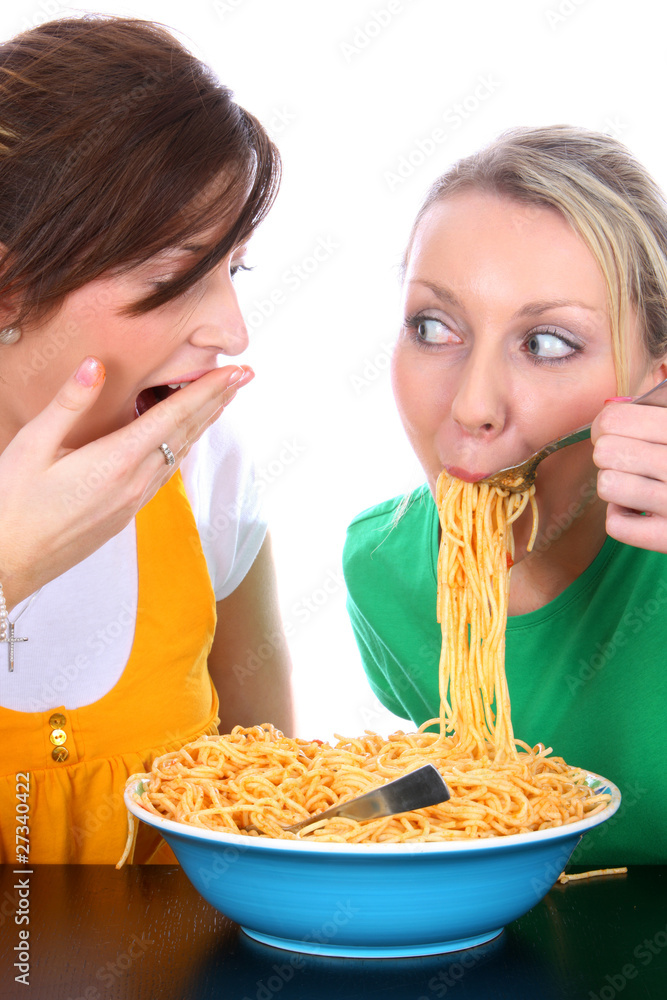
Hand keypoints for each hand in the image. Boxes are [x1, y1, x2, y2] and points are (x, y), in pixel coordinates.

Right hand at [0, 356, 252, 608]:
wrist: (8, 565)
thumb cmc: (12, 505)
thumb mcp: (32, 446)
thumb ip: (68, 404)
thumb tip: (96, 365)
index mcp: (116, 462)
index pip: (175, 416)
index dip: (208, 390)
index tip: (237, 371)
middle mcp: (135, 483)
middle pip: (187, 434)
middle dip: (217, 401)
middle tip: (244, 376)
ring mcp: (133, 502)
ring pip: (179, 455)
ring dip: (202, 425)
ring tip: (221, 400)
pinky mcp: (125, 515)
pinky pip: (164, 473)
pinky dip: (181, 447)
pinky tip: (182, 440)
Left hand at [592, 396, 666, 551]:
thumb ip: (658, 407)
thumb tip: (612, 407)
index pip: (613, 420)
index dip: (605, 426)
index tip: (616, 433)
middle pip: (605, 452)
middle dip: (610, 456)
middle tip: (629, 461)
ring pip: (608, 485)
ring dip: (616, 486)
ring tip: (638, 484)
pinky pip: (617, 525)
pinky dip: (621, 517)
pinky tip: (640, 510)